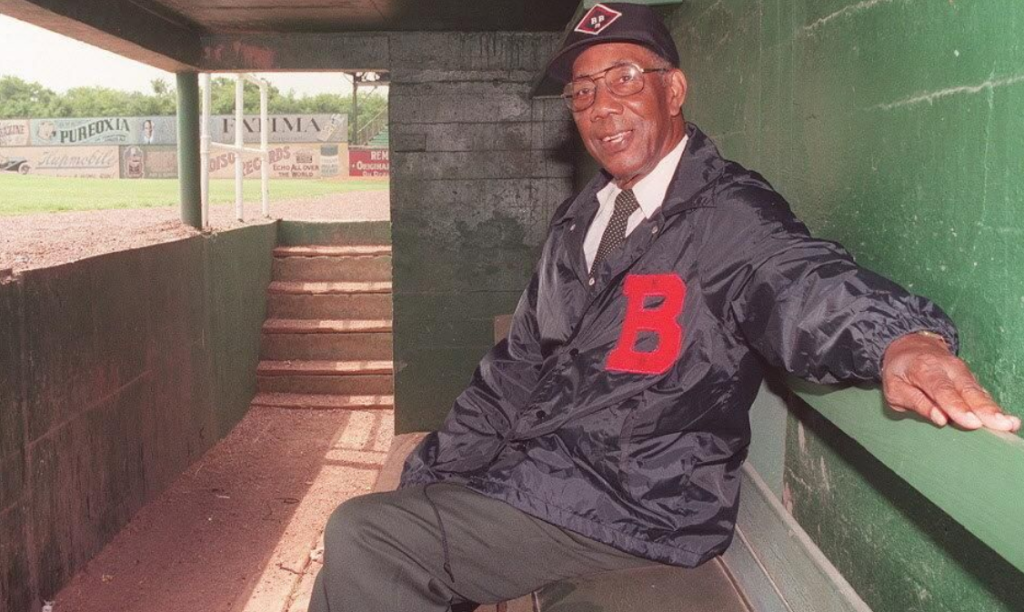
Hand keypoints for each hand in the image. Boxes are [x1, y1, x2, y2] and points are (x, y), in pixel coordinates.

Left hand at [881, 332, 1020, 431]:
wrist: (910, 345)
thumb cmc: (900, 371)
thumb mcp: (895, 388)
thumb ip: (916, 402)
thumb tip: (940, 419)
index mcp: (924, 369)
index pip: (942, 390)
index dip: (957, 407)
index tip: (972, 422)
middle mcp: (947, 368)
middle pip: (967, 390)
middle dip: (985, 409)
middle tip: (1002, 425)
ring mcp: (962, 371)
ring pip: (978, 392)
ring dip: (994, 409)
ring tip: (1010, 423)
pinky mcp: (970, 378)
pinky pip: (981, 393)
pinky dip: (993, 405)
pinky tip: (1006, 419)